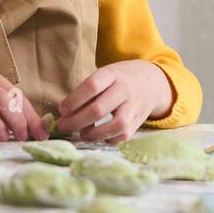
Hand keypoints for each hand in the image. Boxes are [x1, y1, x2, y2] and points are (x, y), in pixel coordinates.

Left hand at [56, 60, 173, 143]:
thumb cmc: (119, 79)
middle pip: (99, 109)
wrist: (151, 81)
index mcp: (112, 74)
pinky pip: (124, 135)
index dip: (74, 100)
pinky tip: (99, 136)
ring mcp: (134, 106)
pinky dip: (109, 139)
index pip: (92, 86)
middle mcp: (125, 89)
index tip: (62, 110)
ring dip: (94, 134)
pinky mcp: (139, 121)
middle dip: (76, 121)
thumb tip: (65, 114)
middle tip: (64, 126)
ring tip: (82, 134)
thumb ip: (87, 92)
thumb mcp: (104, 76)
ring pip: (115, 125)